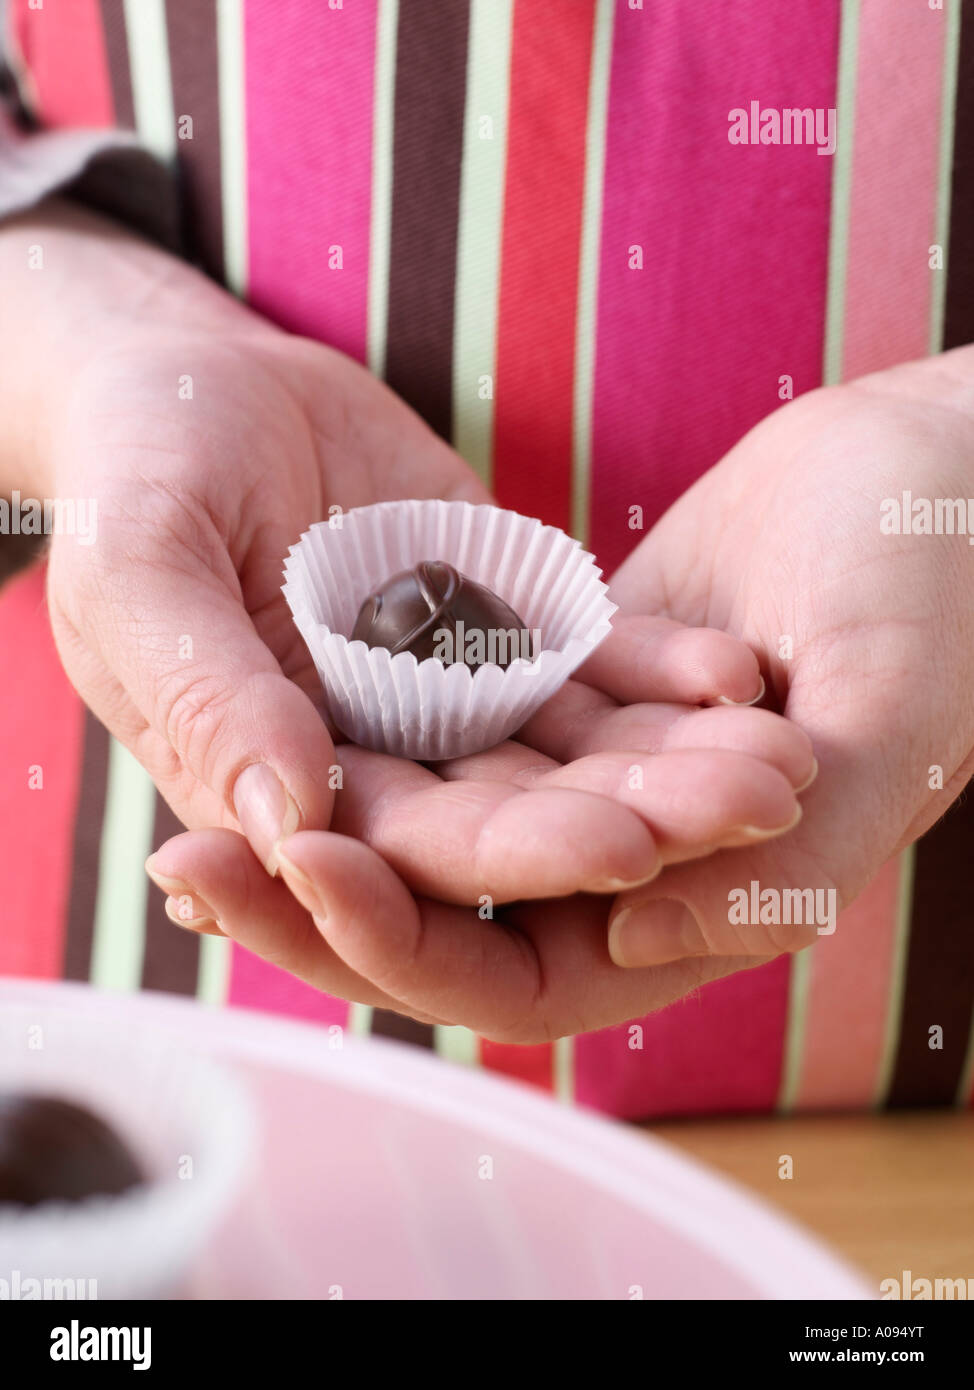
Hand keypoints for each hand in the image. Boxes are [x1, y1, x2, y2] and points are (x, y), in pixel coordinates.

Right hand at [27, 206, 812, 905]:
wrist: (210, 388)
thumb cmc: (138, 474)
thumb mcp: (141, 572)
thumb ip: (209, 698)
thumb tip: (290, 824)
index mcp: (281, 788)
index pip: (402, 850)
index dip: (506, 856)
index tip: (616, 851)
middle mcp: (380, 766)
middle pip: (513, 815)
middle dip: (627, 817)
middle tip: (748, 810)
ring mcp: (449, 703)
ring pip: (569, 752)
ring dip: (672, 760)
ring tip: (776, 756)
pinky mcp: (504, 635)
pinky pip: (590, 662)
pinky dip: (660, 670)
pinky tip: (738, 675)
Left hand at [146, 349, 973, 1039]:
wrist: (924, 476)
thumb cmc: (941, 596)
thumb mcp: (884, 723)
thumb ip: (782, 865)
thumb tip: (621, 950)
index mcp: (701, 911)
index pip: (520, 977)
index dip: (405, 942)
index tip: (303, 868)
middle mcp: (630, 868)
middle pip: (441, 916)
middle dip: (314, 897)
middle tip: (186, 859)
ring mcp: (582, 777)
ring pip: (424, 822)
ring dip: (312, 815)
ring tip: (185, 798)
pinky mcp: (554, 690)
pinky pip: (438, 722)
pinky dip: (361, 720)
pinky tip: (261, 703)